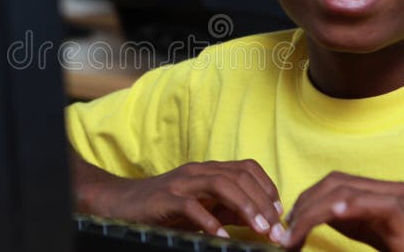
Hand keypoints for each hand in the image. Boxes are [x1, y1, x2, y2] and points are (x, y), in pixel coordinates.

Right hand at [73, 155, 285, 239]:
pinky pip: (192, 206)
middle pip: (240, 176)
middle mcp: (199, 171)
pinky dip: (210, 221)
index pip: (247, 168)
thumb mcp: (204, 207)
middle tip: (275, 229)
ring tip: (259, 229)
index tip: (280, 213)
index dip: (268, 188)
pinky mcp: (166, 199)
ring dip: (245, 206)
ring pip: (222, 184)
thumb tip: (261, 221)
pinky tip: (221, 236)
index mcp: (210, 170)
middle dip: (262, 202)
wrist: (124, 203)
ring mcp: (182, 183)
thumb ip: (229, 210)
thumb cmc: (166, 207)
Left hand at [280, 172, 403, 250]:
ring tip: (294, 235)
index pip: (333, 185)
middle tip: (284, 235)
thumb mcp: (386, 239)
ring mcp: (402, 200)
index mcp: (381, 195)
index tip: (288, 227)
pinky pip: (377, 204)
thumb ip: (359, 226)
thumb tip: (326, 219)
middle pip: (333, 182)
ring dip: (313, 211)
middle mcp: (389, 191)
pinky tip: (331, 215)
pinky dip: (351, 207)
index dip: (305, 201)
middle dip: (302, 204)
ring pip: (346, 190)